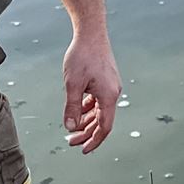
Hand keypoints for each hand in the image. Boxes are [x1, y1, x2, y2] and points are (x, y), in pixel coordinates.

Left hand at [62, 28, 121, 154]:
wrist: (91, 32)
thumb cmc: (82, 55)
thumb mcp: (72, 84)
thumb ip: (72, 107)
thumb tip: (70, 127)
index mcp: (108, 96)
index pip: (104, 127)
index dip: (94, 141)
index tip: (83, 150)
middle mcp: (112, 93)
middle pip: (102, 121)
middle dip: (87, 133)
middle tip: (71, 141)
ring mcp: (110, 86)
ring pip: (99, 111)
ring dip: (86, 121)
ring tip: (72, 128)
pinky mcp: (106, 80)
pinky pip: (98, 100)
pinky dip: (88, 108)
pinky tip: (78, 110)